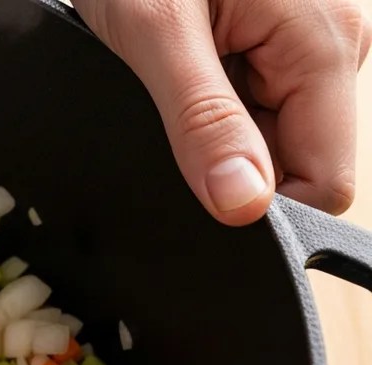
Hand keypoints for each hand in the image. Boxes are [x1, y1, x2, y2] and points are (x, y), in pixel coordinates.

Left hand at [76, 0, 371, 224]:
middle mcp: (330, 44)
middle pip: (296, 159)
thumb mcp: (156, 32)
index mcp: (322, 45)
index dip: (265, 209)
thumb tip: (243, 205)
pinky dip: (209, 105)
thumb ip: (202, 120)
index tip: (198, 200)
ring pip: (271, 134)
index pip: (323, 179)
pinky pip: (252, 100)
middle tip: (165, 120)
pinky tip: (174, 73)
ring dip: (213, 132)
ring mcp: (304, 40)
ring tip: (165, 82)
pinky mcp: (276, 35)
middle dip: (231, 163)